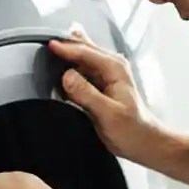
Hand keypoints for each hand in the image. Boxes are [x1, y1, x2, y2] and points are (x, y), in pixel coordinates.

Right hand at [48, 30, 164, 163]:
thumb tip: (67, 76)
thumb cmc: (132, 129)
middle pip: (83, 49)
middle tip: (45, 45)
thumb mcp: (108, 113)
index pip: (86, 51)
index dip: (66, 48)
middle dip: (65, 45)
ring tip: (49, 55)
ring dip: (66, 57)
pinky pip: (80, 72)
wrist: (143, 142)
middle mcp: (111, 67)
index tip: (49, 46)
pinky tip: (59, 71)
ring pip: (81, 59)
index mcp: (115, 68)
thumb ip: (86, 93)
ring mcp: (105, 75)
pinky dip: (69, 70)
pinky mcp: (99, 85)